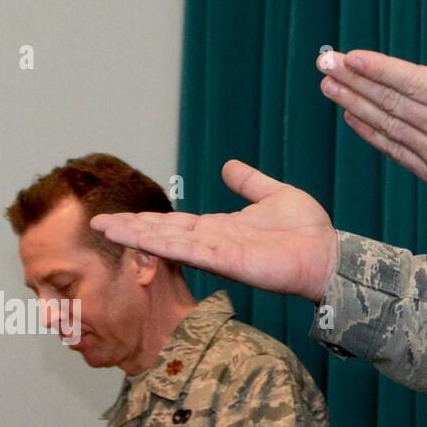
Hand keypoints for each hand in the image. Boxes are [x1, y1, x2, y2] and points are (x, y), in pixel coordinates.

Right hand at [89, 161, 338, 302]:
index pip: (177, 223)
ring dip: (139, 236)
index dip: (148, 220)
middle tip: (98, 224)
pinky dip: (167, 244)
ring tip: (108, 228)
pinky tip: (144, 238)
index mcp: (222, 227)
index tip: (119, 216)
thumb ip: (250, 183)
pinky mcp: (229, 261)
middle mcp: (214, 241)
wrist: (328, 252)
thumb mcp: (275, 195)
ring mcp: (219, 253)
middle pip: (165, 233)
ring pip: (171, 242)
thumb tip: (229, 166)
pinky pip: (192, 250)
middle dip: (132, 229)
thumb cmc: (307, 230)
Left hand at [317, 20, 426, 229]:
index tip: (352, 56)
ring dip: (355, 104)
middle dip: (354, 80)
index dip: (380, 69)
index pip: (414, 83)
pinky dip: (372, 135)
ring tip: (328, 85)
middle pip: (391, 102)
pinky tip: (353, 119)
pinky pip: (396, 152)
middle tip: (325, 62)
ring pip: (388, 126)